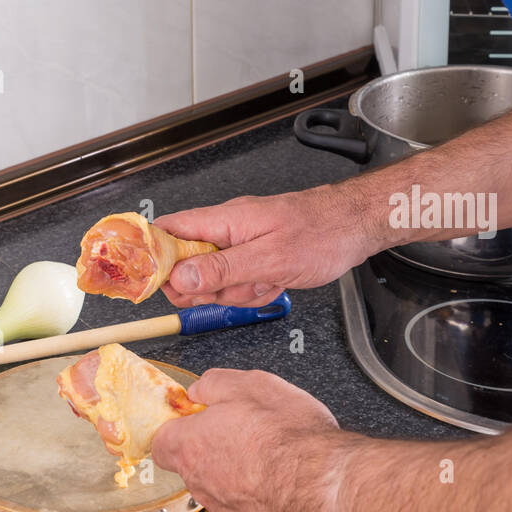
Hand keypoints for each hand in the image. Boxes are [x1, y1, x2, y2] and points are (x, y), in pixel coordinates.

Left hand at [151, 368, 344, 511]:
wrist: (325, 491)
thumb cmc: (292, 441)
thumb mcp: (253, 385)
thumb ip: (215, 384)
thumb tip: (200, 389)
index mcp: (192, 445)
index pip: (160, 440)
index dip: (177, 424)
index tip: (194, 415)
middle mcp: (202, 482)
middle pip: (190, 462)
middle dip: (210, 444)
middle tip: (239, 427)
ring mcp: (225, 509)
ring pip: (217, 484)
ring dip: (234, 468)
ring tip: (267, 450)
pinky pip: (243, 504)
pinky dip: (255, 490)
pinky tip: (279, 476)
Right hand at [155, 184, 367, 307]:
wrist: (355, 226)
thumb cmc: (321, 233)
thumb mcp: (270, 258)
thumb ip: (222, 269)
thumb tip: (179, 278)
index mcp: (223, 220)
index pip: (168, 230)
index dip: (156, 257)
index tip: (162, 284)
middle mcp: (227, 229)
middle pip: (188, 264)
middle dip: (207, 288)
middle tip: (235, 288)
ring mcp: (241, 243)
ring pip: (216, 279)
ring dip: (238, 290)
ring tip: (266, 281)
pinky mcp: (255, 255)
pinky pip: (240, 281)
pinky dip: (255, 289)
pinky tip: (275, 282)